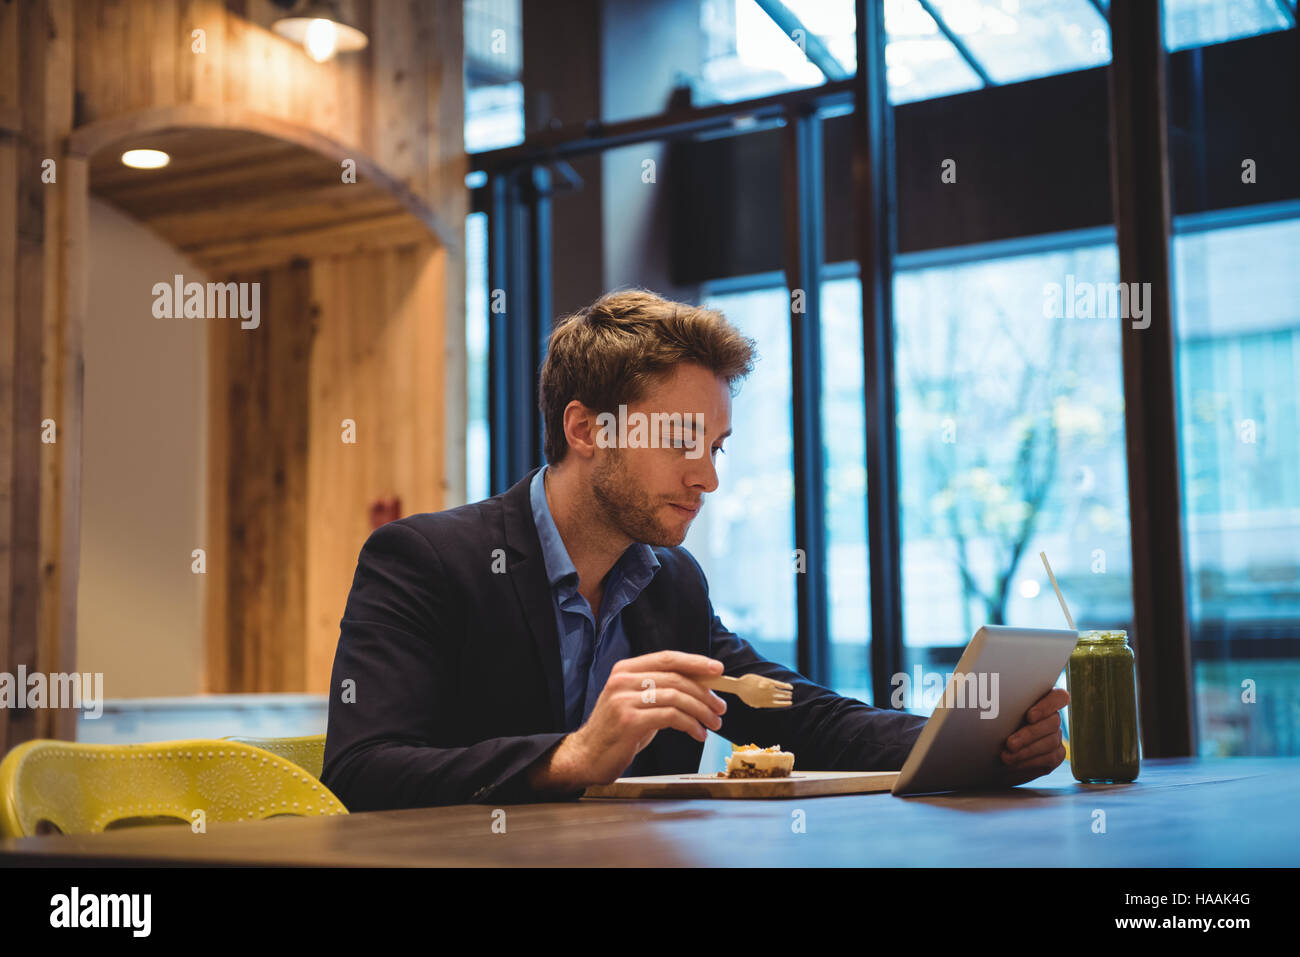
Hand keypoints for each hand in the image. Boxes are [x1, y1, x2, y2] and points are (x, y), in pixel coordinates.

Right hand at [530, 651, 727, 791]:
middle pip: (675, 678)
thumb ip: (661, 691)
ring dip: (701, 711)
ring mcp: (624, 700)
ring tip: (713, 724)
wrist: (586, 756)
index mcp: (625, 670)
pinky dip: (691, 725)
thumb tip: (701, 686)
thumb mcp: (637, 703)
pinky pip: (670, 717)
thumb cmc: (617, 731)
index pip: (667, 657)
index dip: (695, 662)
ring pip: (676, 697)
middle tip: (720, 708)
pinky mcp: (629, 721)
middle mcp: (623, 680)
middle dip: (704, 693)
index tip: (718, 669)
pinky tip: (698, 734)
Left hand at [1000, 687, 1069, 785]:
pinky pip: (1049, 758)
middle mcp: (1052, 717)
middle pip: (1053, 722)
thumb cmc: (993, 726)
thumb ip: (1003, 705)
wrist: (991, 754)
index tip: (1029, 716)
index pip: (1059, 697)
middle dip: (1029, 734)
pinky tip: (1014, 764)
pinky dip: (1029, 762)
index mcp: (1041, 700)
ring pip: (1051, 741)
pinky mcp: (1056, 755)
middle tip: (1010, 744)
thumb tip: (992, 701)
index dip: (1048, 705)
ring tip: (1006, 756)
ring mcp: (1056, 736)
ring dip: (1026, 750)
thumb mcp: (996, 713)